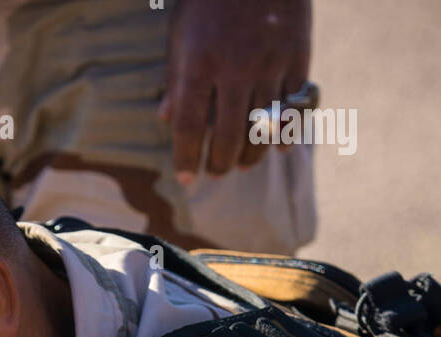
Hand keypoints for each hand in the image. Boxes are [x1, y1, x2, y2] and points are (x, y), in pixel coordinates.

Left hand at [160, 0, 311, 181]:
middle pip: (226, 137)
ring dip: (250, 155)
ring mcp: (269, 63)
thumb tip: (166, 119)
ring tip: (241, 163)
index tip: (186, 177)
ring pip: (260, 130)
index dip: (186, 158)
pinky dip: (286, 135)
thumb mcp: (181, 31)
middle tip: (215, 171)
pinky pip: (294, 108)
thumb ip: (175, 76)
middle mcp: (234, 67)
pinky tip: (277, 148)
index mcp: (199, 62)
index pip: (188, 127)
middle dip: (219, 163)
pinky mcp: (298, 55)